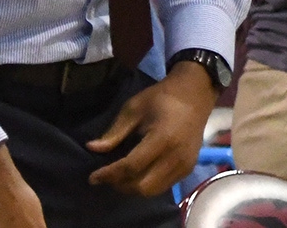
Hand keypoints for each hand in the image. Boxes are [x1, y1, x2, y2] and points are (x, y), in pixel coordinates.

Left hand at [85, 62, 214, 195]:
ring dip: (133, 188)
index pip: (132, 166)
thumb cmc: (162, 98)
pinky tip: (139, 173)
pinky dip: (147, 185)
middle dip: (120, 184)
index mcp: (163, 137)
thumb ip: (115, 131)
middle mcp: (176, 155)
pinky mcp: (189, 167)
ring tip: (120, 177)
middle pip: (142, 186)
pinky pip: (163, 186)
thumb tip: (92, 148)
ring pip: (153, 191)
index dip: (109, 174)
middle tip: (107, 176)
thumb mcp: (134, 108)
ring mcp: (185, 163)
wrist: (195, 94)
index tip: (93, 176)